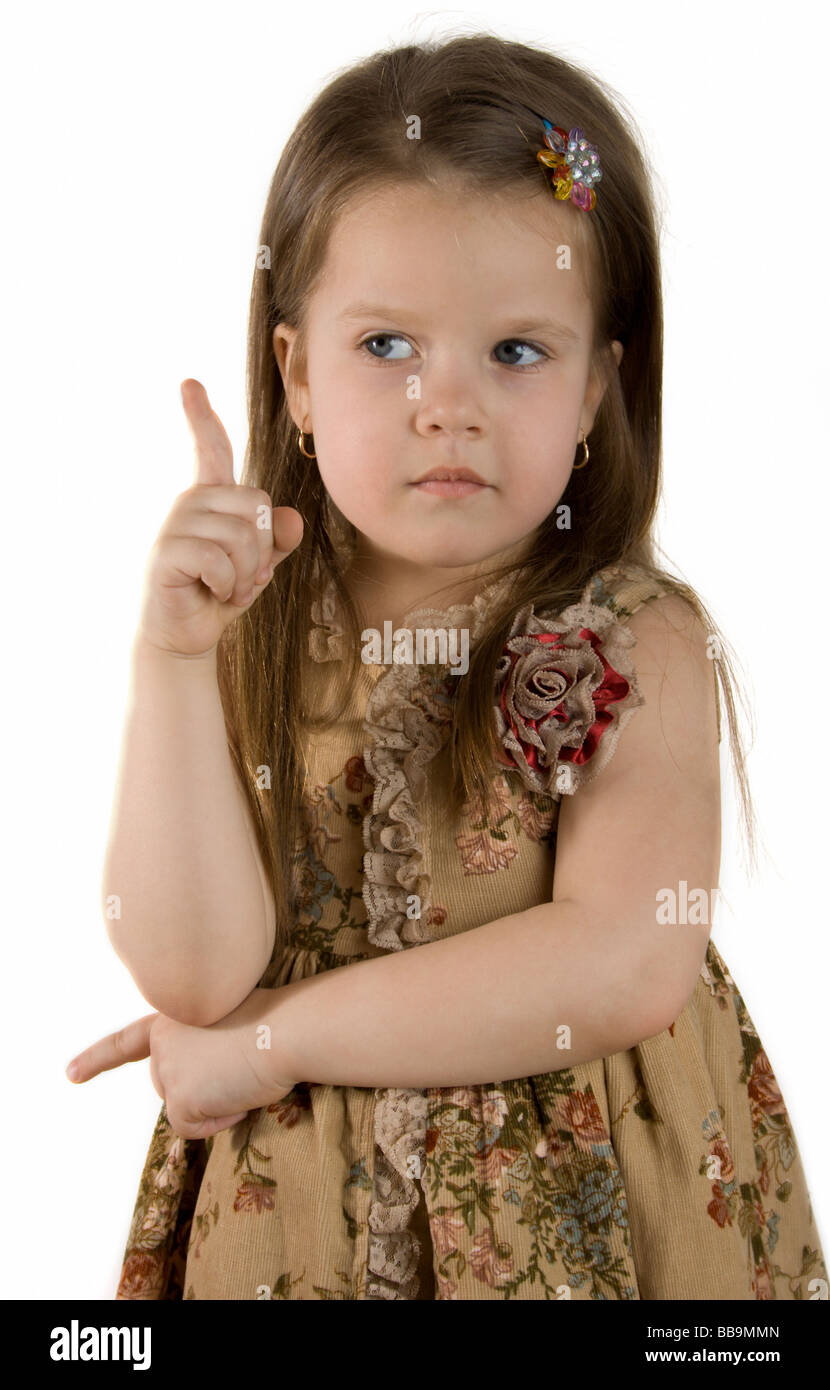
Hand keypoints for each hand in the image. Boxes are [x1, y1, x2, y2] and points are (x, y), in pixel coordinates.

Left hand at [65, 989, 297, 1139]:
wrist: (285, 1028)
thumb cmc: (274, 1021)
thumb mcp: (228, 1021)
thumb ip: (203, 1042)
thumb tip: (208, 1077)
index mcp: (173, 1017)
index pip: (129, 1041)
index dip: (98, 1058)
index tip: (70, 1075)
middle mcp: (161, 1042)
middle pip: (168, 1085)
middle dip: (200, 1089)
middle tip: (238, 1071)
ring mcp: (166, 1069)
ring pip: (183, 1107)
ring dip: (214, 1104)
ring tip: (243, 1076)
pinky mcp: (178, 1097)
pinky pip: (193, 1127)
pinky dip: (218, 1122)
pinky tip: (239, 1097)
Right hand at [137, 379, 303, 657]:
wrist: (187, 634)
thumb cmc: (221, 592)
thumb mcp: (260, 564)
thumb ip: (278, 538)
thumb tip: (291, 518)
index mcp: (212, 497)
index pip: (210, 449)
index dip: (201, 417)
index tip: (189, 383)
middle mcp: (190, 502)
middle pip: (256, 503)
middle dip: (263, 549)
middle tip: (246, 576)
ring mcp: (175, 525)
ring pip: (241, 535)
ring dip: (247, 573)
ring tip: (230, 588)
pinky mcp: (167, 553)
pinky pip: (218, 559)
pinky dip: (229, 584)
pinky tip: (214, 592)